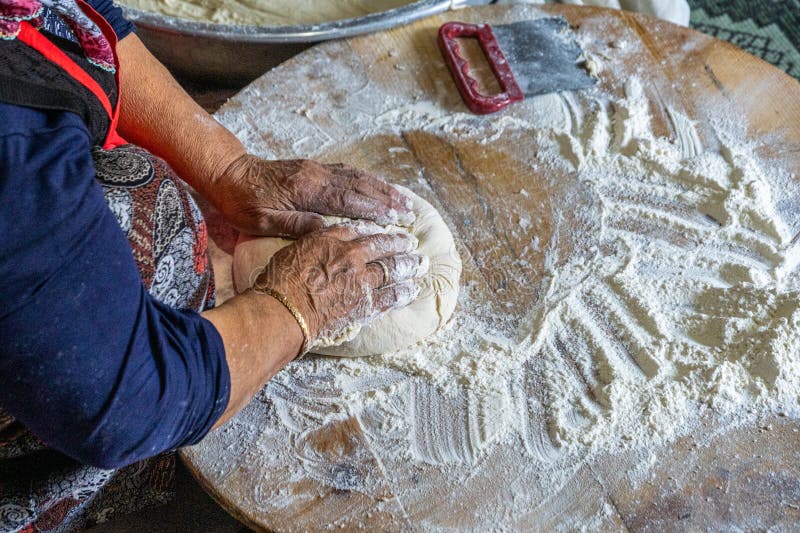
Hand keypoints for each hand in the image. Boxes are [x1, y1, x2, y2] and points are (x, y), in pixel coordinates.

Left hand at [214, 155, 415, 236]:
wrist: (228, 173)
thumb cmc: (242, 202)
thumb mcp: (262, 221)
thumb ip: (295, 225)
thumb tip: (327, 230)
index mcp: (305, 190)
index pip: (348, 199)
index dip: (374, 208)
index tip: (396, 217)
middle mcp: (316, 175)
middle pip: (359, 185)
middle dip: (387, 198)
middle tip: (410, 210)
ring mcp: (316, 169)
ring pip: (356, 176)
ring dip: (381, 188)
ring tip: (403, 199)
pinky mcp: (313, 167)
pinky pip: (347, 172)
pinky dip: (367, 179)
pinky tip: (378, 186)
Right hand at [253, 222, 428, 344]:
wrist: (283, 309)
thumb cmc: (279, 280)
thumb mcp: (293, 249)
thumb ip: (314, 241)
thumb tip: (325, 238)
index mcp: (332, 240)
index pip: (359, 230)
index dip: (375, 228)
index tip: (385, 228)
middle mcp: (351, 256)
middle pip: (383, 246)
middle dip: (401, 243)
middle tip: (413, 242)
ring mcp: (360, 281)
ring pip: (393, 269)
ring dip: (410, 266)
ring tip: (422, 264)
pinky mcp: (364, 305)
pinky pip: (390, 298)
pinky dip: (403, 293)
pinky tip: (413, 290)